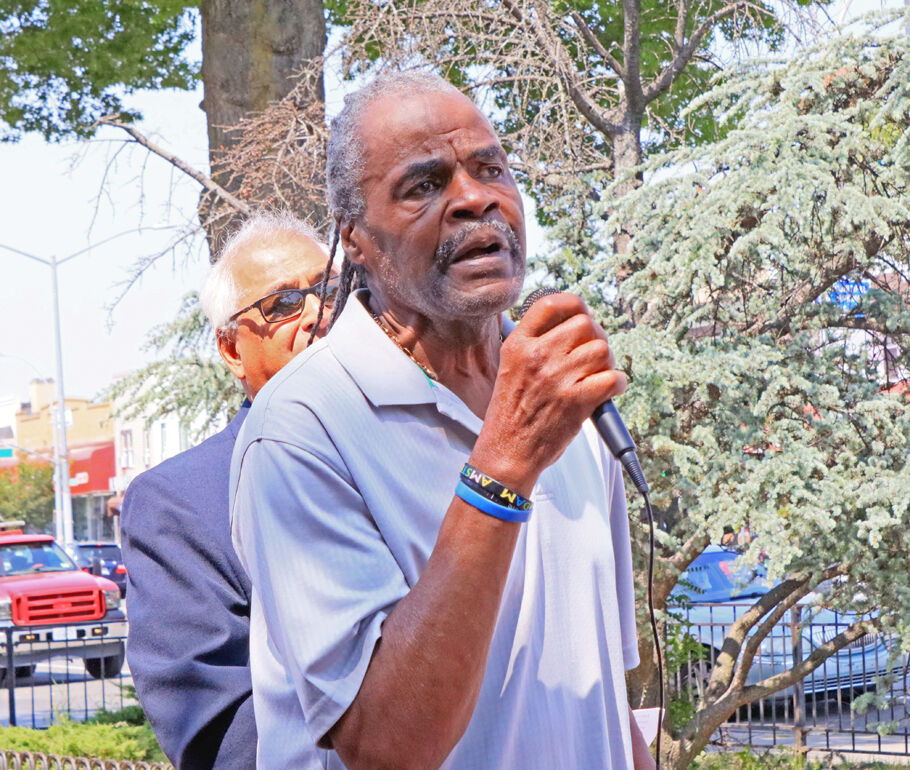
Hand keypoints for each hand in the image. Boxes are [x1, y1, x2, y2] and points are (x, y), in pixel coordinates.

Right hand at [472, 292, 625, 493]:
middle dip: (596, 337)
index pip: (551, 304)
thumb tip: (572, 329)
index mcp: (518, 345)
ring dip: (607, 362)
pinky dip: (618, 384)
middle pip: (585, 324)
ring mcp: (557, 378)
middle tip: (593, 355)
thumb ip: (534, 345)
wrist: (506, 452)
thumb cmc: (510, 414)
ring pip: (602, 349)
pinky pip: (613, 378)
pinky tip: (608, 391)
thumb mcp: (509, 368)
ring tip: (598, 375)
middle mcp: (537, 356)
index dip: (574, 305)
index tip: (582, 316)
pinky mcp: (576, 402)